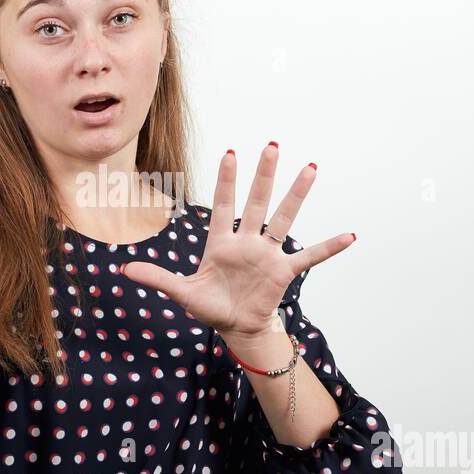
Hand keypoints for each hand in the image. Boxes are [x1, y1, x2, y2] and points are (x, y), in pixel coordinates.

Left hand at [120, 143, 354, 340]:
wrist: (235, 328)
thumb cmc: (211, 306)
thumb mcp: (182, 292)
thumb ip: (157, 278)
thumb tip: (124, 269)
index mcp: (221, 243)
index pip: (223, 206)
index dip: (226, 181)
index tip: (230, 154)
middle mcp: (247, 242)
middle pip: (257, 202)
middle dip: (264, 175)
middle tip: (273, 145)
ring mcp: (267, 255)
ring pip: (284, 219)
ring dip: (297, 195)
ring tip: (310, 169)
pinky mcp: (283, 272)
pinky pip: (309, 257)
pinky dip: (328, 247)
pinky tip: (348, 235)